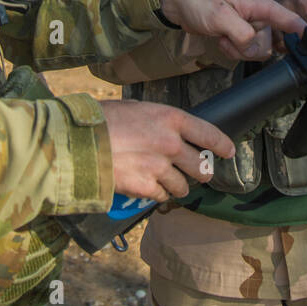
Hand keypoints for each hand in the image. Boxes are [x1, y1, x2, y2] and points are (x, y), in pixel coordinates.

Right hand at [101, 99, 234, 201]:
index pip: (209, 134)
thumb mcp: (135, 108)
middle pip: (201, 166)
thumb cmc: (102, 120)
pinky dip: (158, 194)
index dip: (222, 145)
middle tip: (194, 173)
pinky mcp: (146, 187)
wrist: (78, 142)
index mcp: (170, 119)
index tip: (227, 152)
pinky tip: (148, 188)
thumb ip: (157, 121)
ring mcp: (159, 167)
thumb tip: (167, 130)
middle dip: (200, 172)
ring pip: (184, 186)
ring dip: (178, 186)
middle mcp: (171, 144)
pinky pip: (163, 196)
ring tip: (166, 182)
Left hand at [157, 0, 306, 61]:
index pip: (290, 20)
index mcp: (260, 5)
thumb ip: (242, 33)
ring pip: (257, 51)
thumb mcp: (221, 17)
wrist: (178, 3)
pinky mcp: (240, 35)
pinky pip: (244, 51)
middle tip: (231, 36)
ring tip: (223, 35)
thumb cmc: (199, 1)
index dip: (304, 32)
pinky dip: (232, 50)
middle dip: (250, 47)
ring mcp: (250, 26)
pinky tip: (221, 39)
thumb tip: (254, 46)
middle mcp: (259, 16)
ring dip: (238, 49)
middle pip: (270, 44)